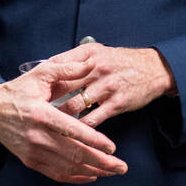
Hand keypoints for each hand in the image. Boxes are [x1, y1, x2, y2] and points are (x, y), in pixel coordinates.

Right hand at [0, 58, 126, 183]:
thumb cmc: (18, 91)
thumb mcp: (40, 74)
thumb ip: (66, 69)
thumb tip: (90, 64)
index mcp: (41, 114)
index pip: (72, 131)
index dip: (94, 141)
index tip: (112, 147)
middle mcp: (37, 136)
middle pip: (74, 154)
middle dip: (101, 162)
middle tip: (121, 166)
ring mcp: (33, 152)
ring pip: (68, 167)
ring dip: (93, 172)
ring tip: (112, 171)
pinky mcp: (31, 161)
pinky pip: (56, 174)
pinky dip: (76, 178)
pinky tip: (91, 176)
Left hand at [45, 43, 175, 128]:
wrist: (154, 69)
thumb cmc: (122, 62)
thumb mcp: (99, 53)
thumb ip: (76, 60)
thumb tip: (51, 70)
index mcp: (88, 54)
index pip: (57, 65)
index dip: (42, 80)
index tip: (30, 92)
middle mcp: (96, 68)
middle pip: (62, 86)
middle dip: (46, 101)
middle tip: (33, 112)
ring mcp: (106, 86)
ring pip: (74, 105)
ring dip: (60, 117)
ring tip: (49, 125)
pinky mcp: (116, 103)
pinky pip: (92, 119)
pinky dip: (81, 128)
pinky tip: (73, 133)